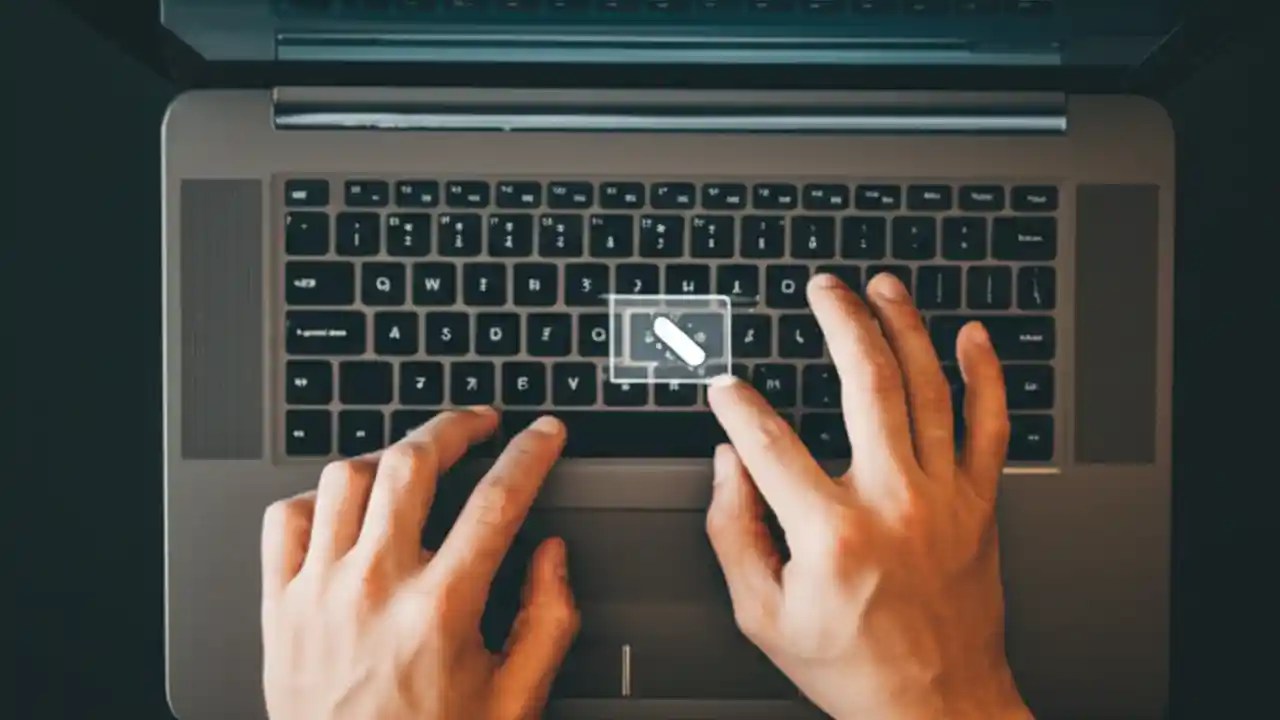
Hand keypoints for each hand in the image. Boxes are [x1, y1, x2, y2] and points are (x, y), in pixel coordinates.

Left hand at [260, 409, 578, 719]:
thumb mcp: (516, 700)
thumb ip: (548, 620)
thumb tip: (553, 556)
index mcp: (440, 610)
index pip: (497, 499)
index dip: (530, 453)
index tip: (543, 434)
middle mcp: (375, 588)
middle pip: (414, 463)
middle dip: (456, 426)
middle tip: (480, 424)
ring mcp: (319, 592)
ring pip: (347, 478)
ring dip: (389, 457)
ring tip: (416, 461)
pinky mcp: (278, 606)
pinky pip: (285, 519)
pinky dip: (316, 499)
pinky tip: (345, 509)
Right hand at [706, 273, 1032, 719]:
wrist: (938, 705)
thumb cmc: (851, 665)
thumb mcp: (763, 616)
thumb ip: (735, 533)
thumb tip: (729, 465)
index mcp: (830, 533)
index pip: (769, 442)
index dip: (738, 405)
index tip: (725, 387)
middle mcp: (891, 502)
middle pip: (864, 384)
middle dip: (839, 322)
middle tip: (823, 289)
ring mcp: (943, 497)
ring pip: (928, 388)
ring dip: (905, 327)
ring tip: (882, 288)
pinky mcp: (979, 504)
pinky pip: (992, 426)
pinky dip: (986, 377)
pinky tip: (973, 338)